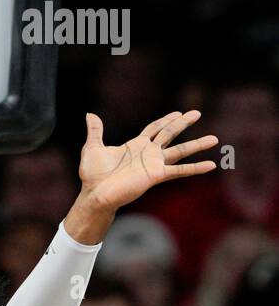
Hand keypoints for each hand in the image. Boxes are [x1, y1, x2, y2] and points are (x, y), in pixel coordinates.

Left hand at [78, 110, 217, 211]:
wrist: (95, 193)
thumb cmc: (93, 175)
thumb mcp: (93, 148)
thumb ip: (95, 131)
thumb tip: (90, 114)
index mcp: (135, 146)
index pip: (154, 129)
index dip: (165, 120)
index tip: (178, 113)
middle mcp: (148, 153)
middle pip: (169, 133)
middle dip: (182, 123)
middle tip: (197, 112)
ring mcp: (154, 164)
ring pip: (180, 151)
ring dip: (197, 144)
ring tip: (214, 139)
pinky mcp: (156, 175)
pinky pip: (180, 171)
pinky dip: (195, 168)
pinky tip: (211, 165)